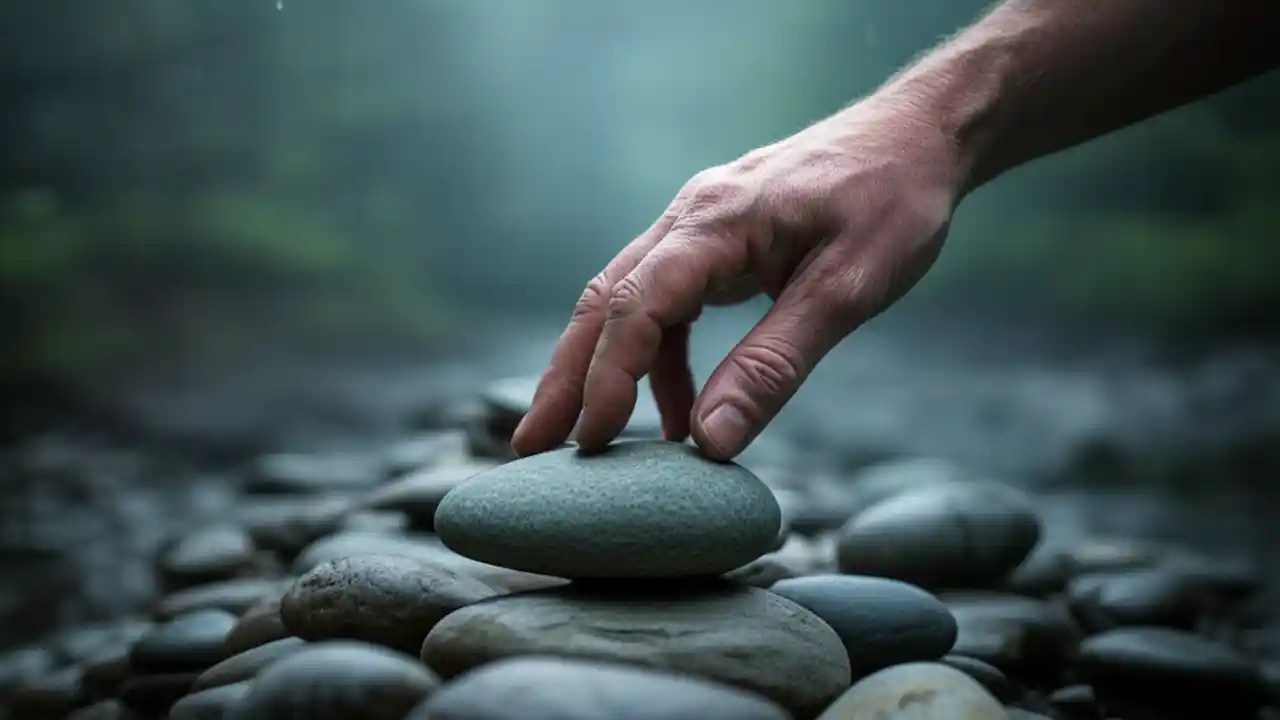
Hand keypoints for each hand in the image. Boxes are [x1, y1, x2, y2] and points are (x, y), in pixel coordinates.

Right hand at [512, 94, 962, 459]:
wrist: (916, 136)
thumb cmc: (892, 202)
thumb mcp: (848, 290)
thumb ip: (775, 364)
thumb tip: (712, 442)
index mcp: (715, 223)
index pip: (636, 306)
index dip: (607, 380)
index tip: (590, 445)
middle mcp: (690, 219)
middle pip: (604, 302)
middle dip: (565, 377)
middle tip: (531, 446)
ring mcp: (698, 227)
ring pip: (625, 302)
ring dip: (604, 370)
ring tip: (592, 441)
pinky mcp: (714, 242)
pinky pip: (666, 303)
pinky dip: (659, 359)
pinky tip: (675, 409)